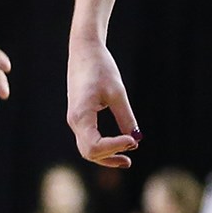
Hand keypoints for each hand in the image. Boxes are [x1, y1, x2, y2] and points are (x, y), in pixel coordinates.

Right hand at [66, 42, 138, 167]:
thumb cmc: (101, 68)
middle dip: (109, 158)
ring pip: (87, 149)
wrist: (85, 51)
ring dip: (106, 156)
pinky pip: (89, 139)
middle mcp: (75, 121)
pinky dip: (103, 147)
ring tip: (127, 160)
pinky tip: (119, 145)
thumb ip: (126, 117)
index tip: (133, 141)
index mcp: (81, 116)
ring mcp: (75, 120)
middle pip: (89, 152)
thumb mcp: (117, 92)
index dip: (114, 147)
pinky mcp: (80, 117)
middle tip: (130, 161)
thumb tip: (137, 140)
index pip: (95, 146)